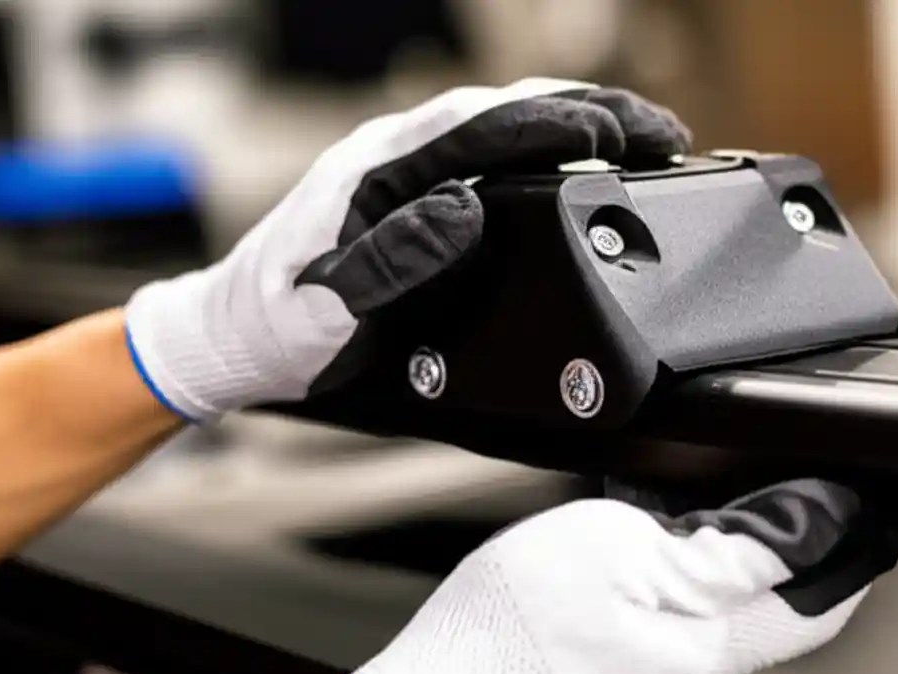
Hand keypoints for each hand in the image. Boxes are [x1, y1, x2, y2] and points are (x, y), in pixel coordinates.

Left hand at [125, 78, 689, 421]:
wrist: (231, 337)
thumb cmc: (276, 326)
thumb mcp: (330, 307)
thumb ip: (397, 259)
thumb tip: (467, 210)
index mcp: (374, 170)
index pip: (486, 130)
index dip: (566, 126)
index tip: (631, 135)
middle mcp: (391, 154)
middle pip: (507, 112)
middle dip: (594, 113)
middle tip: (666, 132)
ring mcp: (400, 166)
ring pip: (502, 126)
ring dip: (576, 124)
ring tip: (642, 140)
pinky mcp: (408, 189)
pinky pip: (488, 152)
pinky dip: (543, 149)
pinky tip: (577, 164)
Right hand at [334, 482, 897, 673]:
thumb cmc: (501, 640)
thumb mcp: (607, 544)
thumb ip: (706, 545)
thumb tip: (775, 539)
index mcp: (714, 647)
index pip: (824, 598)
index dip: (848, 545)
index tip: (863, 514)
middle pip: (757, 612)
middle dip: (733, 563)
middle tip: (674, 529)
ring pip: (703, 635)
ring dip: (676, 596)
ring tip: (606, 582)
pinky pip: (661, 659)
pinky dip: (642, 626)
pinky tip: (587, 619)